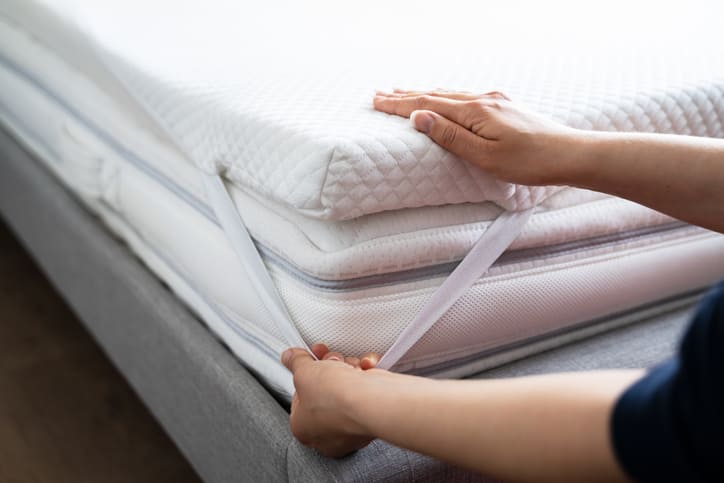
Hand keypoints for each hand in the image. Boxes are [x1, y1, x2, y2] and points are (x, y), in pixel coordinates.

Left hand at [281, 344, 383, 456]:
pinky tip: (364, 369)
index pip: (299, 398)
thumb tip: (290, 357)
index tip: (309, 361)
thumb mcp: (304, 372)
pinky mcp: (372, 415)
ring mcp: (352, 426)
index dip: (305, 375)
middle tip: (329, 359)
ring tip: (349, 366)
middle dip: (328, 368)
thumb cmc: (335, 398)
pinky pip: (365, 389)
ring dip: (347, 368)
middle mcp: (328, 433)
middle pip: (323, 390)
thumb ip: (296, 362)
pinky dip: (365, 374)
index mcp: (303, 428)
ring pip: (345, 387)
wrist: (371, 401)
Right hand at [373, 89, 582, 185]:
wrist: (570, 153)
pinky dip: (444, 97)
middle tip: (379, 94)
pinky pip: (464, 97)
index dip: (399, 104)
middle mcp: (484, 99)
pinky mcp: (504, 106)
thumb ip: (450, 136)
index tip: (376, 101)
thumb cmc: (529, 162)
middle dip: (405, 95)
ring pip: (450, 94)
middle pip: (436, 94)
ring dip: (423, 94)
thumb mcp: (485, 156)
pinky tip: (444, 98)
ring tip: (403, 92)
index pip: (428, 105)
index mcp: (475, 111)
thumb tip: (419, 117)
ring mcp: (496, 100)